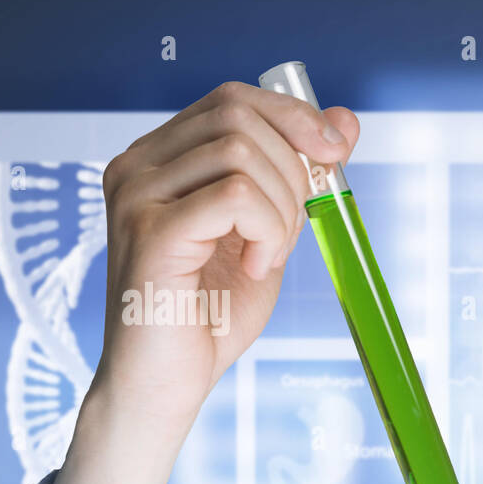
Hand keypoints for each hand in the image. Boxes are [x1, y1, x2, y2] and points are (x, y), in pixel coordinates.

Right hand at [39, 82, 359, 483]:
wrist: (169, 384)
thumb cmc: (212, 317)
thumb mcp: (272, 235)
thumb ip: (299, 177)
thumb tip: (345, 122)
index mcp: (163, 159)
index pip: (234, 100)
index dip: (294, 117)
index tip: (336, 155)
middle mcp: (138, 166)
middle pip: (239, 115)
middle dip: (293, 170)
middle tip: (288, 233)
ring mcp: (137, 195)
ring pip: (240, 153)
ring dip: (280, 209)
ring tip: (264, 257)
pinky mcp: (149, 231)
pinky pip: (233, 196)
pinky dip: (264, 231)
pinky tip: (251, 267)